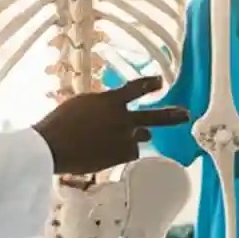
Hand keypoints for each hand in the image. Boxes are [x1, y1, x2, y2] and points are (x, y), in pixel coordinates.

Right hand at [33, 76, 188, 176]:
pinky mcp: (120, 156)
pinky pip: (129, 153)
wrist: (53, 147)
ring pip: (141, 137)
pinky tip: (108, 153)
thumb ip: (101, 106)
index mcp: (110, 101)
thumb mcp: (81, 105)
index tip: (159, 81)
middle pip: (153, 116)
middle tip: (185, 114)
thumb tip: (110, 112)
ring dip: (138, 136)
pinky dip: (122, 152)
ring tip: (143, 136)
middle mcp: (122, 119)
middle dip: (171, 115)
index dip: (150, 84)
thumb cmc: (59, 124)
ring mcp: (123, 139)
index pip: (136, 89)